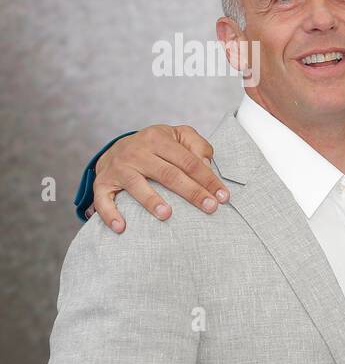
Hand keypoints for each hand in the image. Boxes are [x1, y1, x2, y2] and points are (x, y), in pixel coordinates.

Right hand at [90, 124, 225, 232]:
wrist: (116, 148)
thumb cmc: (156, 146)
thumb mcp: (178, 136)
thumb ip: (197, 145)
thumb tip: (207, 164)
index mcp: (158, 139)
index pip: (189, 161)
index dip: (208, 179)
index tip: (223, 197)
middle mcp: (137, 152)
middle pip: (168, 174)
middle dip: (191, 192)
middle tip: (210, 208)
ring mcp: (119, 168)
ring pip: (136, 185)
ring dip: (151, 201)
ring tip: (167, 215)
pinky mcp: (102, 183)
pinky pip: (104, 200)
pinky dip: (110, 214)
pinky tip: (121, 228)